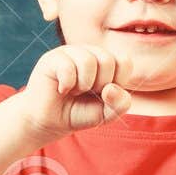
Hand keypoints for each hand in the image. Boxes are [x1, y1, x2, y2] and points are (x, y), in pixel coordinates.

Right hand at [20, 45, 134, 144]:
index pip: (124, 61)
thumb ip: (120, 104)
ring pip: (88, 60)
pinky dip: (67, 84)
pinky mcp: (52, 58)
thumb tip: (111, 88)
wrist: (51, 121)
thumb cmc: (80, 113)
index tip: (105, 94)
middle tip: (86, 93)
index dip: (118, 82)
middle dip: (100, 85)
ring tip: (74, 90)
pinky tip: (62, 89)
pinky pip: (68, 66)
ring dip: (83, 84)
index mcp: (106, 62)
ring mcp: (70, 53)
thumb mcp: (107, 114)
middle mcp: (89, 53)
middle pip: (107, 60)